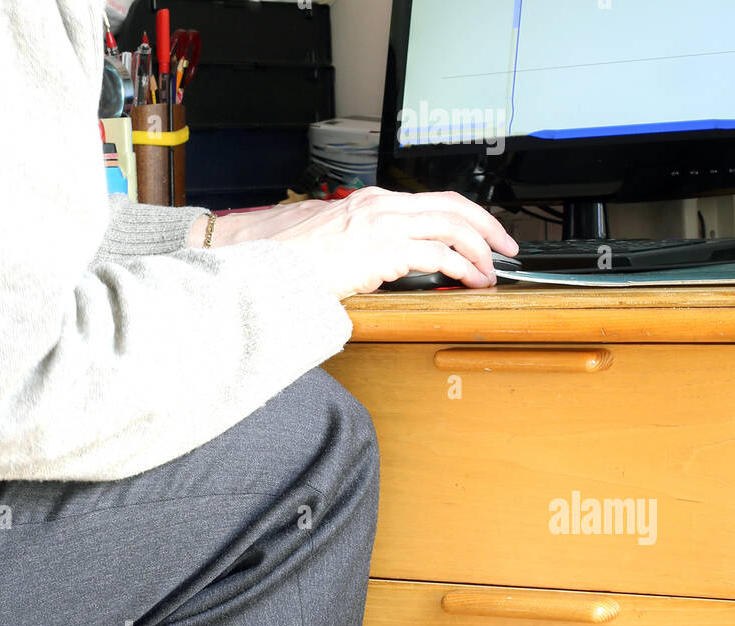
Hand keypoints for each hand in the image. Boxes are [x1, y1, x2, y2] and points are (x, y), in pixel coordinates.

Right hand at [192, 188, 518, 294]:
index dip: (464, 217)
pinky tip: (473, 281)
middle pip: (453, 206)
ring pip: (454, 225)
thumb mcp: (330, 247)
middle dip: (488, 226)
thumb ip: (359, 252)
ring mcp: (384, 225)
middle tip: (507, 246)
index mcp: (371, 204)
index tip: (481, 234)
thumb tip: (374, 270)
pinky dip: (464, 267)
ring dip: (482, 248)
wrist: (262, 260)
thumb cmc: (284, 258)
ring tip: (496, 269)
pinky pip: (439, 255)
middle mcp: (383, 206)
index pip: (431, 202)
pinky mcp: (383, 249)